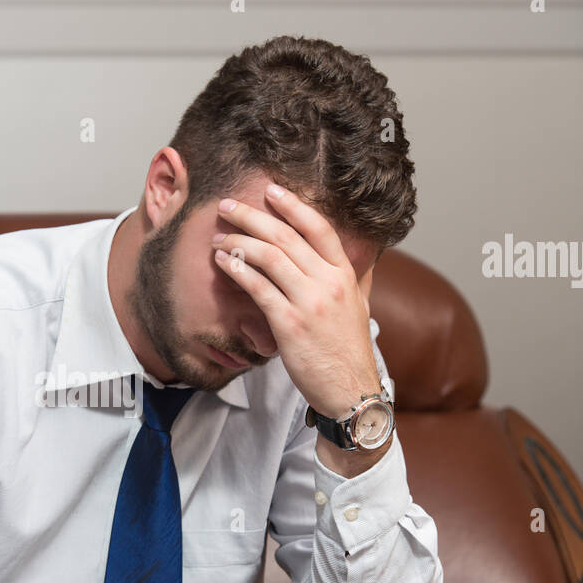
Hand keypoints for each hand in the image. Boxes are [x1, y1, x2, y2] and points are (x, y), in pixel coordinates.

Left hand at [210, 183, 381, 419]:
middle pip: (286, 237)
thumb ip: (358, 278)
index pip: (319, 228)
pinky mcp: (289, 324)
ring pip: (269, 257)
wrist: (350, 391)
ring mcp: (309, 302)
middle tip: (228, 205)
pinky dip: (237, 270)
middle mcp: (329, 283)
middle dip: (253, 216)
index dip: (293, 205)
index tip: (270, 190)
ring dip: (239, 242)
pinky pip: (258, 287)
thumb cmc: (349, 351)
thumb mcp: (361, 307)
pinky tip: (223, 263)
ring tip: (218, 238)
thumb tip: (364, 257)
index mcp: (345, 275)